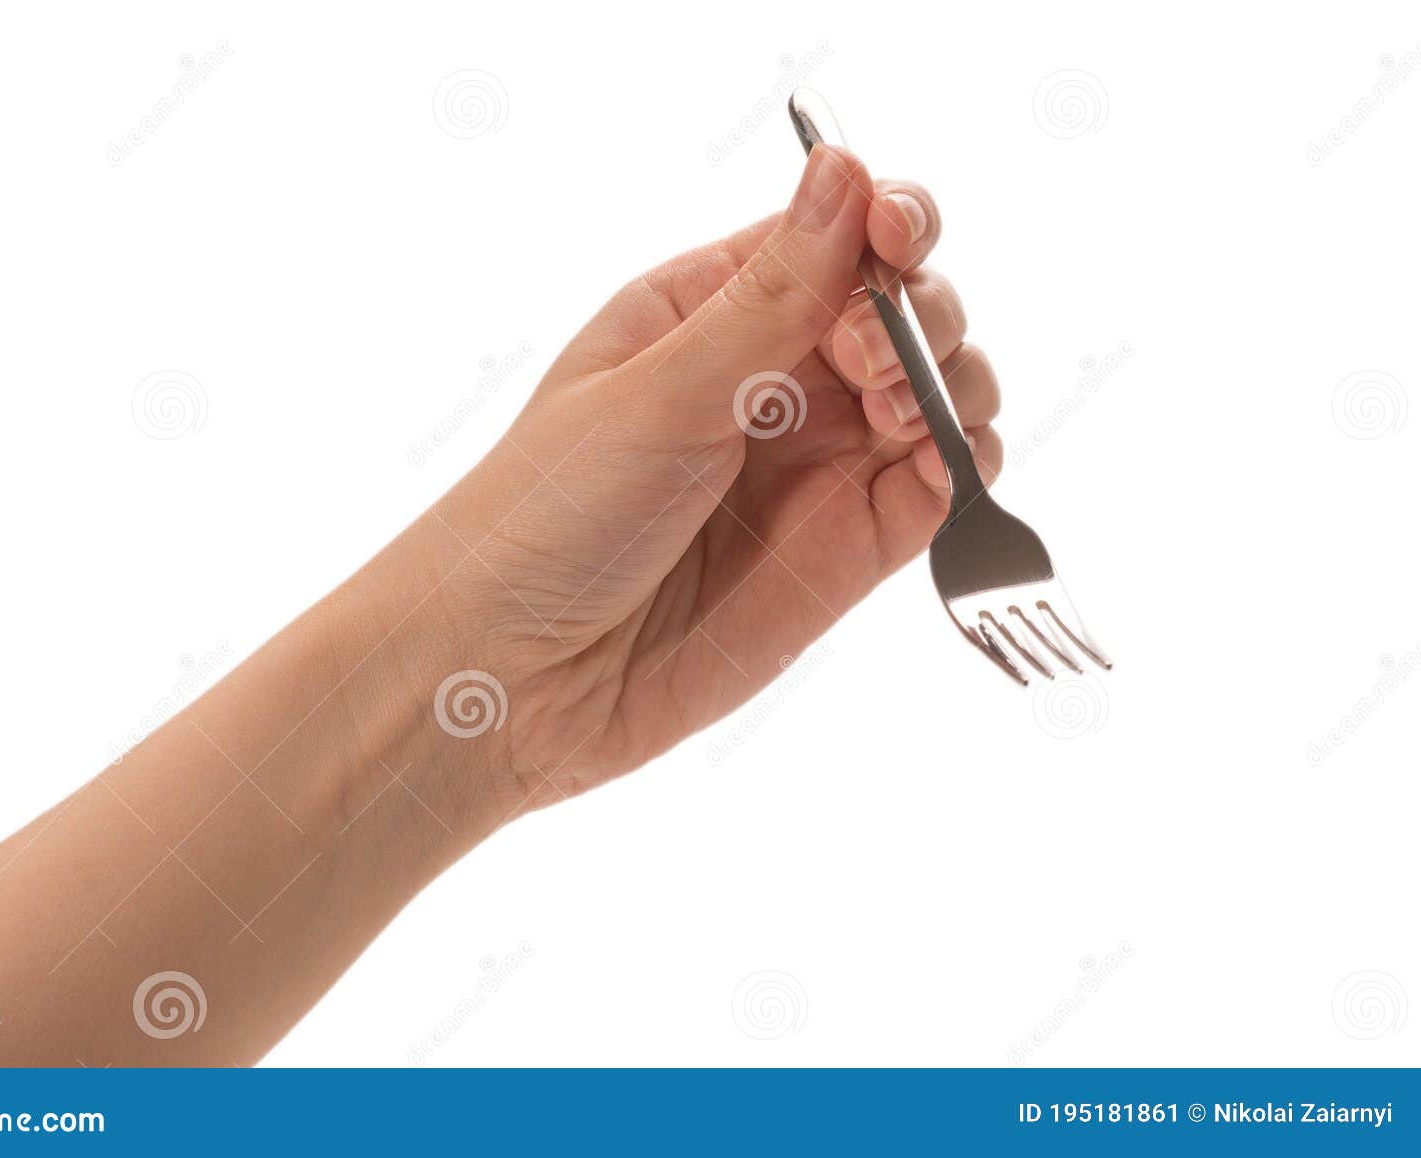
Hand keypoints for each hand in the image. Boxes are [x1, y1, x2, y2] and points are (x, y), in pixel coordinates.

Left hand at [417, 146, 1002, 815]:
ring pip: (939, 390)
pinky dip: (962, 462)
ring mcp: (817, 464)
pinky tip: (938, 461)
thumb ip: (770, 298)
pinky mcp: (848, 548)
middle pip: (903, 307)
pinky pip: (938, 485)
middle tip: (871, 361)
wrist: (518, 675)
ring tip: (892, 415)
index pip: (834, 236)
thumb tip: (841, 169)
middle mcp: (776, 379)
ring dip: (950, 381)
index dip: (887, 222)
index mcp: (712, 312)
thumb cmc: (550, 517)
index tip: (896, 236)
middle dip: (919, 312)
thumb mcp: (660, 390)